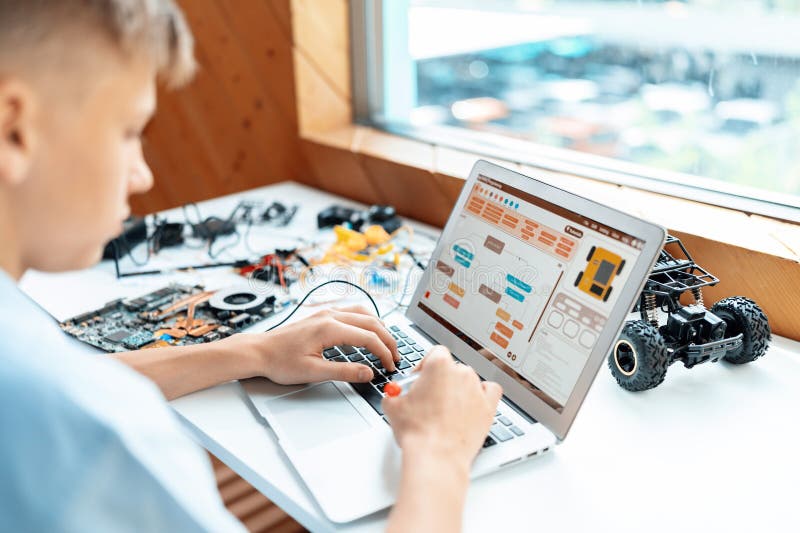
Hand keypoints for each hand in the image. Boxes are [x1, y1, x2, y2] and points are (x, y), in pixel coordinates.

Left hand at [233, 305, 398, 384]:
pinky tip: (368, 329)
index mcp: (329, 328)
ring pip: (363, 313)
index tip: (390, 366)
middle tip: (396, 356)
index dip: (384, 352)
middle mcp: (330, 315)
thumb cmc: (280, 362)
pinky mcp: (321, 315)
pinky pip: (352, 312)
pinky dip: (366, 320)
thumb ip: (344, 372)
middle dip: (387, 339)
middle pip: (371, 322)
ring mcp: (325, 313)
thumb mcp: (313, 372)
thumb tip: (368, 373)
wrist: (258, 351)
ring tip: (387, 343)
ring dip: (379, 327)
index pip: (368, 337)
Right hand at [382, 346, 501, 470]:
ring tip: (447, 407)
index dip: (425, 365)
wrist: (436, 456)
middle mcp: (461, 373)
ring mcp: (477, 389)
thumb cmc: (417, 432)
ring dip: (458, 389)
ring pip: (469, 380)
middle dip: (440, 380)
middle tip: (429, 398)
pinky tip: (473, 402)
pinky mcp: (488, 408)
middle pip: (451, 368)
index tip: (420, 378)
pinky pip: (491, 391)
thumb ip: (393, 393)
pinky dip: (482, 394)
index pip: (435, 353)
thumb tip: (394, 395)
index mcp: (439, 365)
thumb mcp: (392, 406)